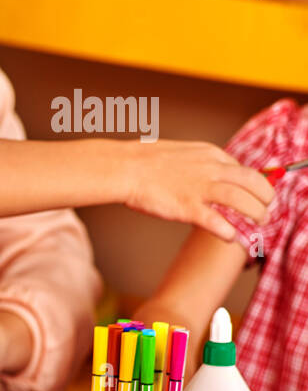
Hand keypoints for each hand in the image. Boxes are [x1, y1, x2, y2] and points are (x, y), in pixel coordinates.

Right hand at [123, 141, 273, 240]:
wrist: (123, 167)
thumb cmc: (142, 161)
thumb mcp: (179, 152)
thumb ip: (197, 163)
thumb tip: (205, 174)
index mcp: (209, 154)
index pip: (242, 169)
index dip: (252, 185)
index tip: (251, 195)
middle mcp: (210, 169)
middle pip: (252, 182)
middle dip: (266, 197)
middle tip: (267, 209)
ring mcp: (200, 188)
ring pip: (242, 200)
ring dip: (256, 213)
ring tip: (260, 222)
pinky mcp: (187, 207)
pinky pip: (216, 221)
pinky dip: (228, 230)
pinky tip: (231, 237)